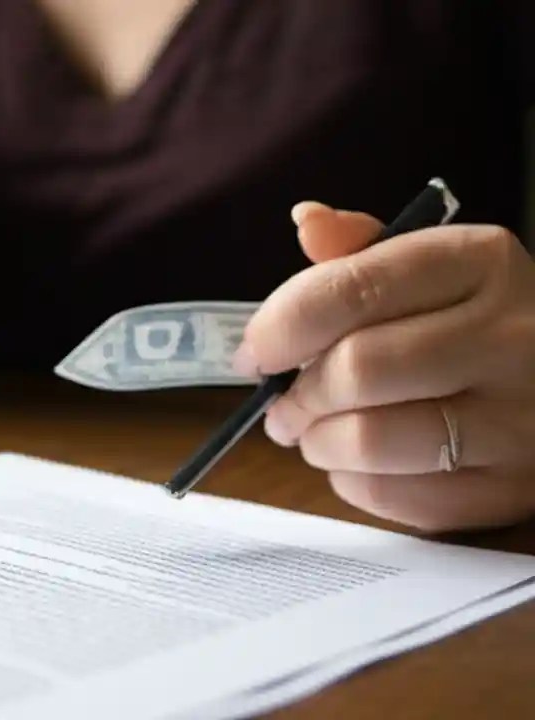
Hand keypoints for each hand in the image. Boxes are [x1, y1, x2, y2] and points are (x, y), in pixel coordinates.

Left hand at [236, 202, 534, 531]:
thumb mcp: (432, 267)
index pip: (350, 289)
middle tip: (280, 408)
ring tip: (315, 435)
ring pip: (372, 440)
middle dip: (295, 396)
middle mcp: (511, 335)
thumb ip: (360, 252)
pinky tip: (360, 464)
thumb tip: (308, 221)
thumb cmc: (477, 322)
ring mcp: (521, 418)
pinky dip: (355, 484)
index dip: (279, 327)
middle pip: (357, 370)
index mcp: (480, 262)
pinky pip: (398, 497)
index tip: (253, 353)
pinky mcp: (512, 488)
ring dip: (319, 443)